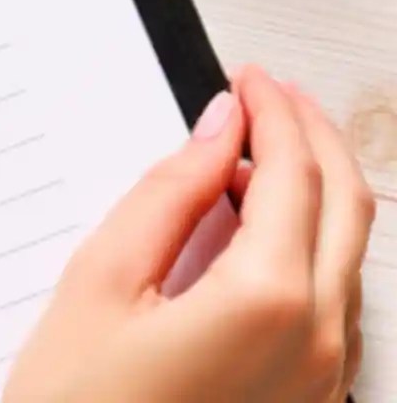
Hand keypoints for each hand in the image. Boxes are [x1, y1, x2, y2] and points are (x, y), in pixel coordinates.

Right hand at [5, 66, 373, 402]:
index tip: (248, 79)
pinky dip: (309, 243)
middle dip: (311, 134)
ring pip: (349, 252)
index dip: (274, 110)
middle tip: (269, 96)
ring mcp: (323, 378)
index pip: (294, 171)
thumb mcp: (100, 281)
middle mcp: (318, 341)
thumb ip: (166, 193)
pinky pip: (334, 299)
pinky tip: (261, 230)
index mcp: (268, 301)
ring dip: (316, 187)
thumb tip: (215, 131)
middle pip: (345, 203)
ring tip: (261, 151)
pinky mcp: (310, 400)